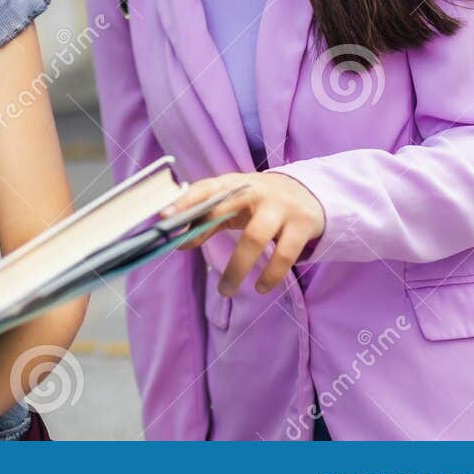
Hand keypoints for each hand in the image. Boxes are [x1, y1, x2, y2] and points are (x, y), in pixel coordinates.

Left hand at [167, 171, 325, 295]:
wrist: (308, 194)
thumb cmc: (259, 203)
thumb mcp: (234, 205)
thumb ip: (208, 221)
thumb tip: (181, 242)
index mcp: (235, 183)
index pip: (206, 188)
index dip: (185, 201)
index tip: (164, 217)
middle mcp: (257, 190)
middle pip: (226, 207)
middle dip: (203, 228)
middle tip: (181, 247)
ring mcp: (281, 206)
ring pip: (254, 238)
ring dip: (236, 268)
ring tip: (225, 290)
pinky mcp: (302, 224)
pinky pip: (284, 254)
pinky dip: (270, 275)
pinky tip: (261, 288)